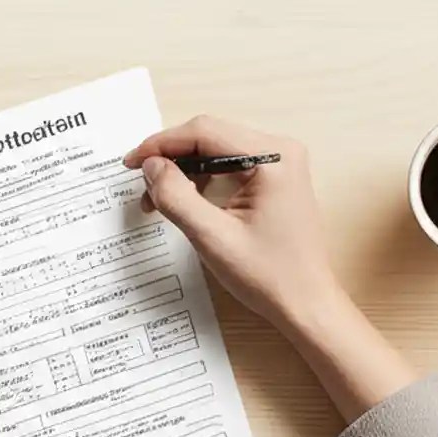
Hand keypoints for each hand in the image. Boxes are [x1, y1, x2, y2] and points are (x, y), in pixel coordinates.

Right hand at [123, 116, 340, 331]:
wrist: (305, 304)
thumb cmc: (268, 276)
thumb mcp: (212, 237)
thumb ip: (177, 196)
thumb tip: (150, 165)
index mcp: (272, 158)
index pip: (205, 132)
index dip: (162, 144)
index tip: (132, 162)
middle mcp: (280, 151)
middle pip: (210, 136)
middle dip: (171, 157)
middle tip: (142, 183)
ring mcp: (280, 163)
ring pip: (216, 149)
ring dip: (184, 169)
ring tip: (159, 198)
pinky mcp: (274, 178)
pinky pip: (229, 164)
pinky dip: (201, 177)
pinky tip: (184, 199)